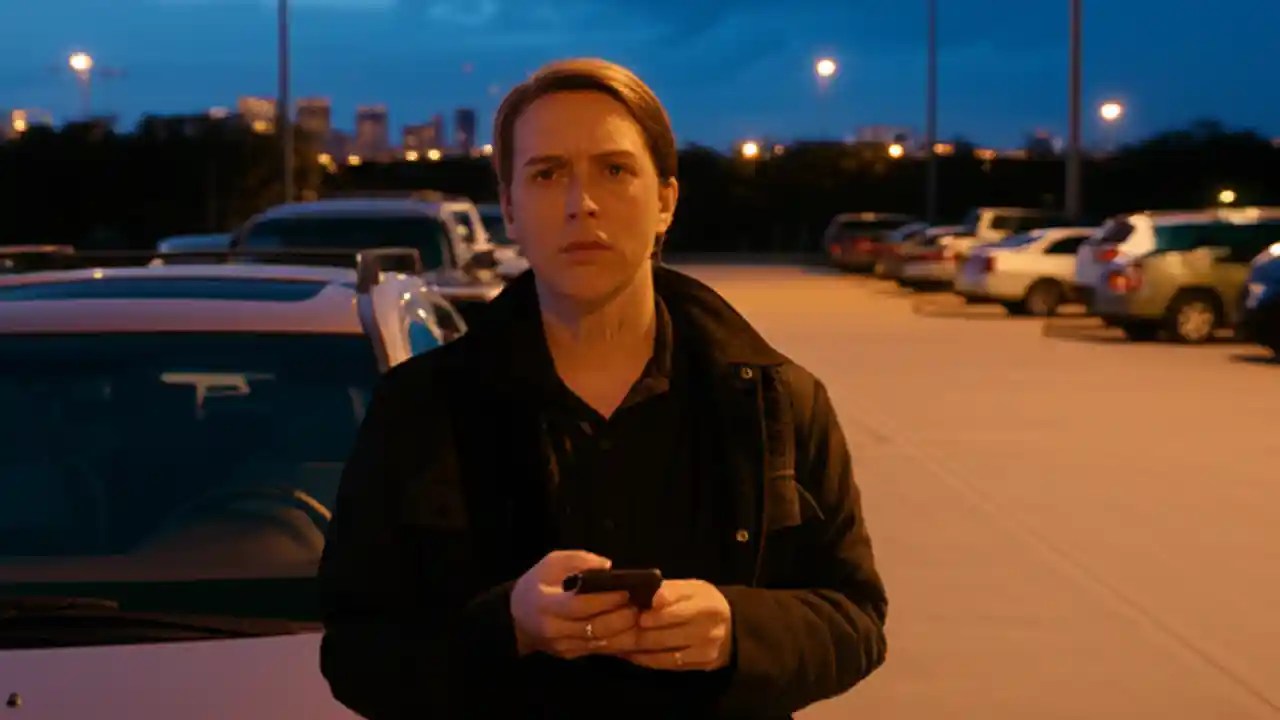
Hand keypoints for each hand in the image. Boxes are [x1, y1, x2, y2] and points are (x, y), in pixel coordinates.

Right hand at [509, 550, 639, 660]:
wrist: (516, 618)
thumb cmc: (537, 584)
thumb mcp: (552, 563)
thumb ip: (579, 560)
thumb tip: (608, 566)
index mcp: (545, 605)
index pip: (579, 605)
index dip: (605, 599)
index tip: (627, 590)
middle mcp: (554, 630)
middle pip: (594, 627)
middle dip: (621, 617)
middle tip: (640, 605)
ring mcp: (562, 646)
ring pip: (599, 643)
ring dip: (624, 631)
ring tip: (640, 616)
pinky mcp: (571, 655)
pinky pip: (598, 649)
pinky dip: (617, 640)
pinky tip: (630, 628)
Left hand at [609, 579, 732, 671]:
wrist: (733, 628)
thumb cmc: (704, 602)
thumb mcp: (691, 588)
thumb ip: (668, 591)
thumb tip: (640, 593)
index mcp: (704, 604)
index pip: (668, 611)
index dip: (644, 613)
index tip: (622, 610)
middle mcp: (706, 629)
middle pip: (659, 634)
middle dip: (629, 632)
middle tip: (604, 629)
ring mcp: (704, 651)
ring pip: (659, 652)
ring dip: (631, 647)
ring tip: (609, 641)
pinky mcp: (698, 666)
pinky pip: (664, 664)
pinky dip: (642, 658)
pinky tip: (628, 653)